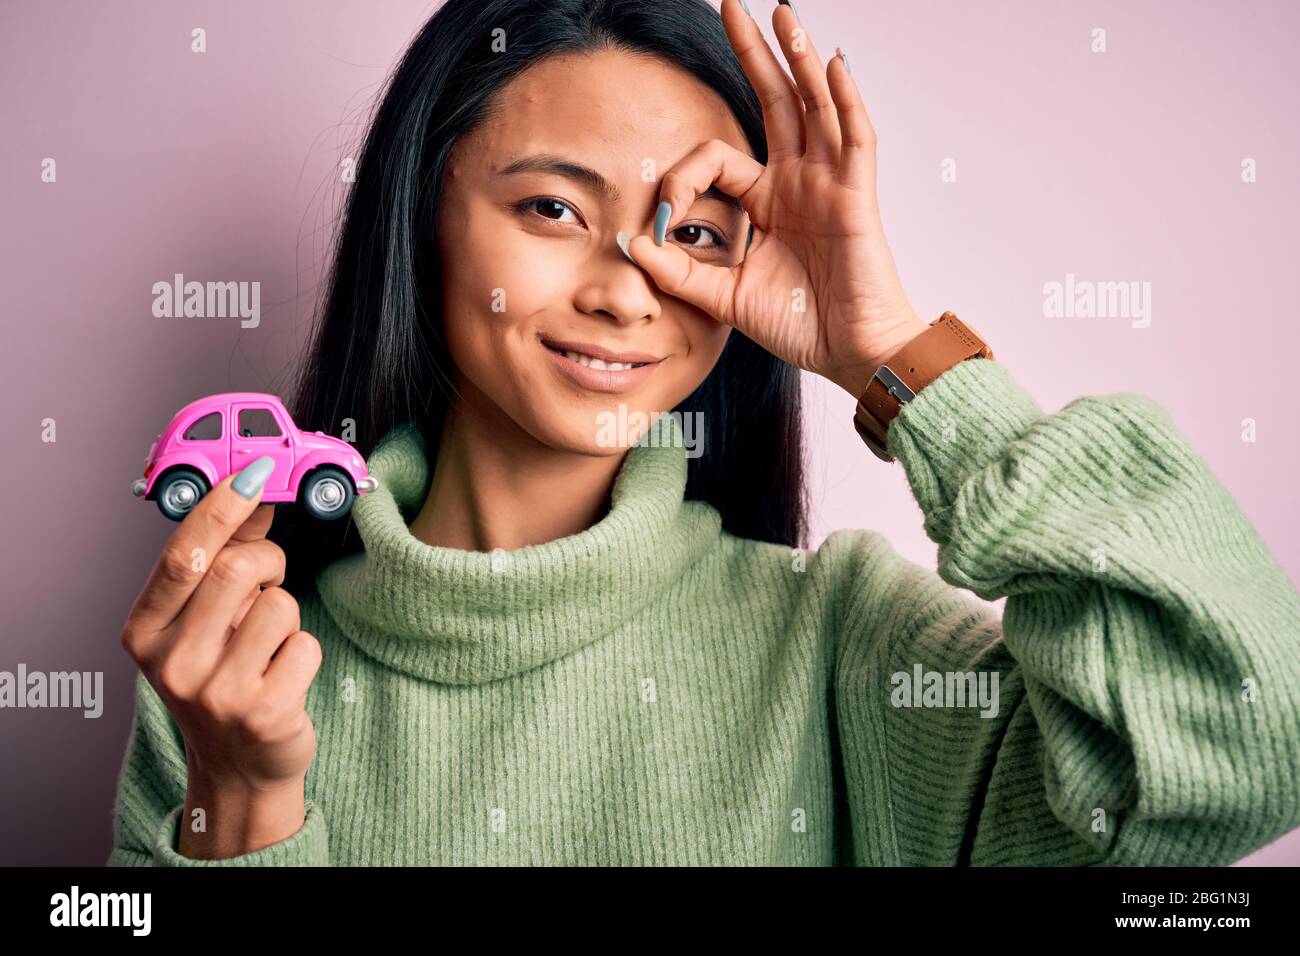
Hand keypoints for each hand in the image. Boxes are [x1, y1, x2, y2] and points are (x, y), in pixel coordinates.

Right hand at [120, 465, 322, 856]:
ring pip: (280, 605)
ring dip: (287, 615)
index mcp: (144, 634)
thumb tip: (252, 490)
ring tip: (267, 645)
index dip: (222, 509)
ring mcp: (217, 693)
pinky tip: (283, 677)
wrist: (238, 767)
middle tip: (268, 582)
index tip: (254, 473)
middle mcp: (172, 665)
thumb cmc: (220, 679)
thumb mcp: (200, 623)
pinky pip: (307, 645)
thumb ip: (218, 562)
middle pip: (238, 569)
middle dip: (267, 563)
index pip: (183, 555)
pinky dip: (305, 652)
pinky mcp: (264, 713)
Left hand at [624, 0, 928, 398]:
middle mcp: (798, 182)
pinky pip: (854, 137)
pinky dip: (844, 99)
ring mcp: (830, 184)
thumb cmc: (800, 325)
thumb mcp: (724, 297)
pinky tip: (829, 63)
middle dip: (753, 54)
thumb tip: (632, 243)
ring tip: (781, 13)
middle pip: (775, 102)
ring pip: (814, 106)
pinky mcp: (857, 196)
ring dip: (798, 58)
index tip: (664, 216)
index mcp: (767, 202)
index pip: (717, 159)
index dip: (683, 177)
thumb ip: (678, 272)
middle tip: (732, 6)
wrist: (850, 353)